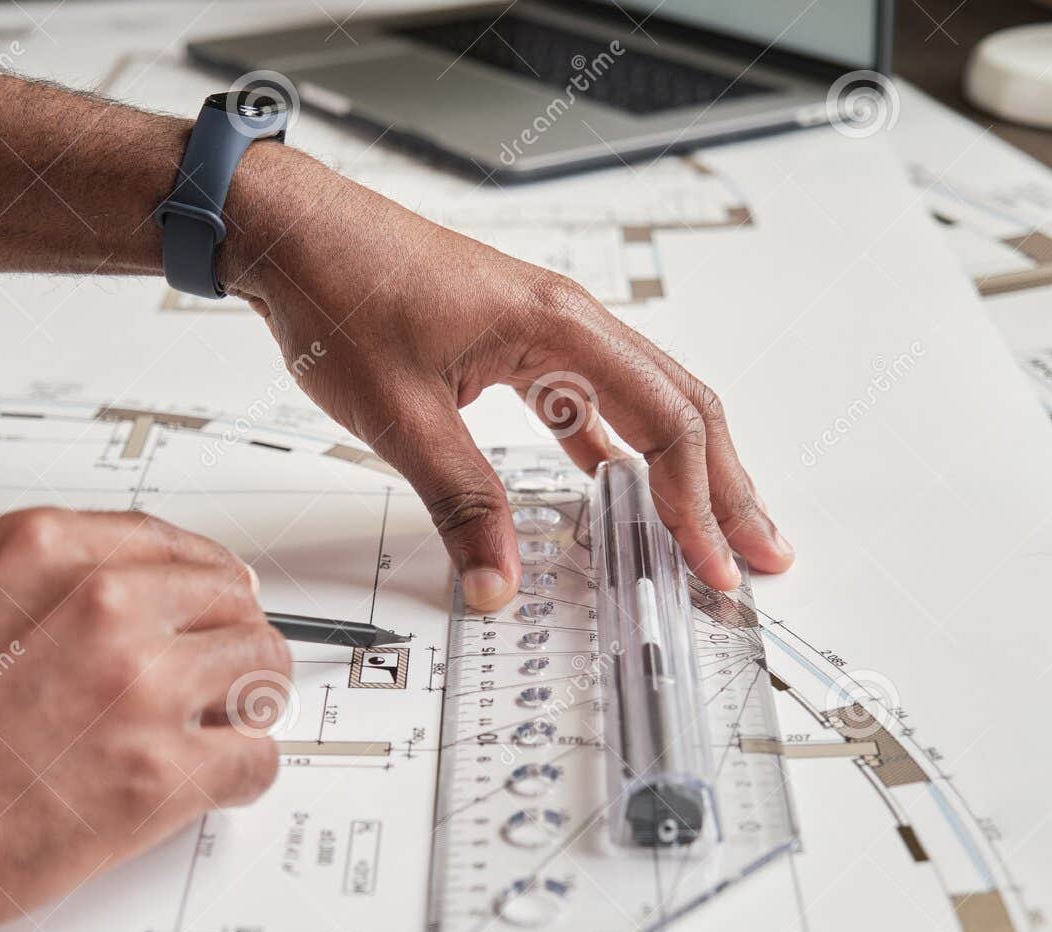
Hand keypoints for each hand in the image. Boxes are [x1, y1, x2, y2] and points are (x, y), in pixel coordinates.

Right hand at [0, 510, 286, 931]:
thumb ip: (17, 590)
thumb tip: (75, 597)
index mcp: (41, 552)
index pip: (172, 543)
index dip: (203, 577)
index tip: (213, 598)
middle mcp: (102, 606)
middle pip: (229, 602)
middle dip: (230, 638)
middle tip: (224, 672)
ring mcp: (137, 690)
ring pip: (260, 671)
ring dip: (249, 701)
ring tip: (224, 727)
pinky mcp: (156, 779)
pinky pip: (254, 761)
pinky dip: (245, 772)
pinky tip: (215, 782)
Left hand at [222, 147, 794, 606]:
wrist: (291, 231)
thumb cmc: (341, 288)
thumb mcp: (400, 415)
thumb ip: (460, 503)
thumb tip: (497, 580)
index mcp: (558, 325)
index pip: (664, 420)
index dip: (697, 501)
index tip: (715, 563)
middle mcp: (567, 321)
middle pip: (679, 408)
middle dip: (725, 488)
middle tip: (760, 552)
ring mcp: (545, 331)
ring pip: (640, 406)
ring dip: (679, 472)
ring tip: (712, 531)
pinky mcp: (515, 345)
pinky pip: (587, 403)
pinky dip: (615, 452)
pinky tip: (621, 492)